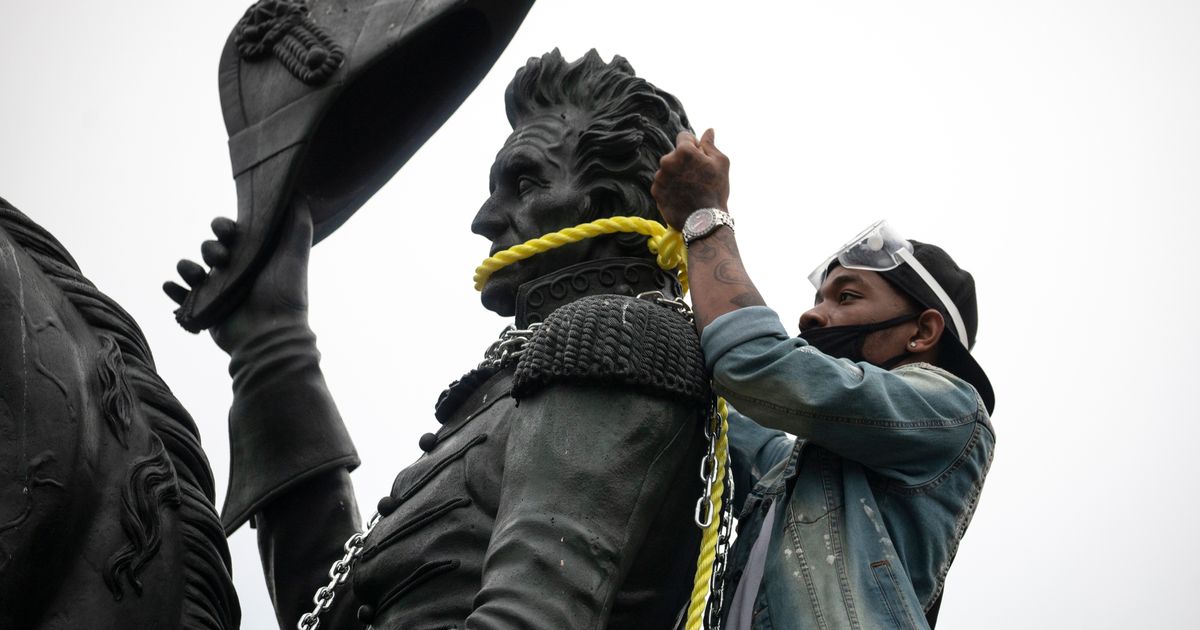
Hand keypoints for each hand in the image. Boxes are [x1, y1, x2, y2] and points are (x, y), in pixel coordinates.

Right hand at [164, 203, 313, 354]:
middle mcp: (235, 270)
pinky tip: (172, 286)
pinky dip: (173, 290)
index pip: (231, 232)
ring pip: (191, 269)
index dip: (223, 226)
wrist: (271, 336)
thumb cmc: (285, 294)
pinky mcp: (206, 310)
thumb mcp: (294, 255)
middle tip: (220, 258)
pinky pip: (181, 296)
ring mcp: (219, 290)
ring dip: (187, 266)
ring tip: (196, 274)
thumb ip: (297, 224)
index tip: (228, 230)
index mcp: (253, 255)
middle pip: (210, 247)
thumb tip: (297, 193)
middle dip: (209, 247)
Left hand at [651, 128, 729, 229]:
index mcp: (683, 151)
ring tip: (690, 190)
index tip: (700, 158)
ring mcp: (659, 177)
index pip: (684, 137)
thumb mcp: (721, 163)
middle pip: (675, 155)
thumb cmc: (716, 190)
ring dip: (676, 175)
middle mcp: (667, 161)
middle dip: (684, 162)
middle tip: (697, 178)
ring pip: (668, 170)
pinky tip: (682, 196)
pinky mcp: (655, 191)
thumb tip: (708, 130)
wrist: (704, 222)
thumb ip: (711, 144)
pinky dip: (670, 187)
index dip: (694, 145)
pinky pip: (663, 183)